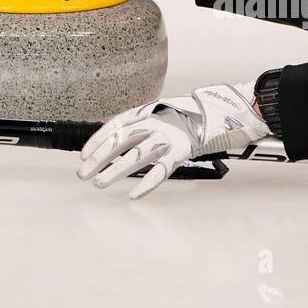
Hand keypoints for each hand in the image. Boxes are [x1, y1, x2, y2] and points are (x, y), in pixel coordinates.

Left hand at [77, 83, 269, 198]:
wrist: (225, 112)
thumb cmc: (192, 117)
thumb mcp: (163, 114)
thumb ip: (144, 125)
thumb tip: (119, 143)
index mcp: (148, 112)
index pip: (114, 126)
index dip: (97, 140)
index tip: (83, 155)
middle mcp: (155, 123)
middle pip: (120, 142)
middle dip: (98, 159)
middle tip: (83, 174)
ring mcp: (168, 137)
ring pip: (135, 157)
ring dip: (115, 171)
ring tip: (100, 184)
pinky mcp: (182, 152)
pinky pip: (161, 171)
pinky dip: (147, 184)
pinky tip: (134, 195)